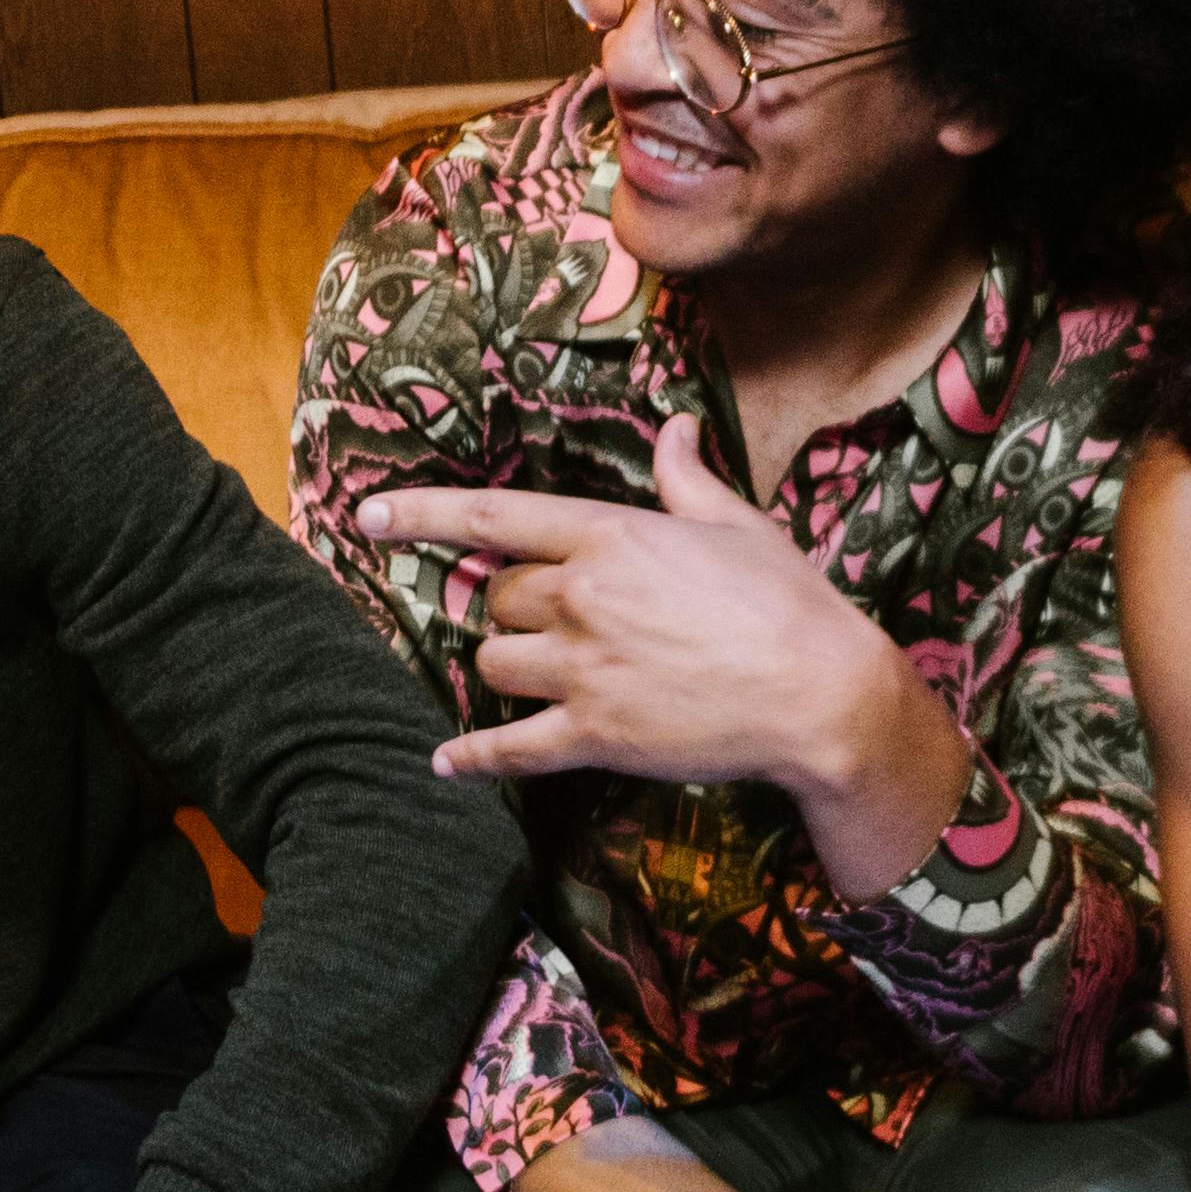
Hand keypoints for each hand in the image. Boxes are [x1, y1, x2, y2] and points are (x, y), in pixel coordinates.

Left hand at [360, 414, 947, 829]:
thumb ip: (686, 478)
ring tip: (540, 672)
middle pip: (495, 598)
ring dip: (504, 666)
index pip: (490, 517)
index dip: (420, 514)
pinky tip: (445, 763)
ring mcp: (583, 669)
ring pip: (493, 663)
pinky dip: (471, 759)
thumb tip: (675, 428)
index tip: (368, 515)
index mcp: (611, 535)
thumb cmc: (789, 601)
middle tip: (555, 620)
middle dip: (511, 607)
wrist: (823, 694)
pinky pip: (507, 749)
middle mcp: (583, 597)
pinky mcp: (594, 735)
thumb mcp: (738, 524)